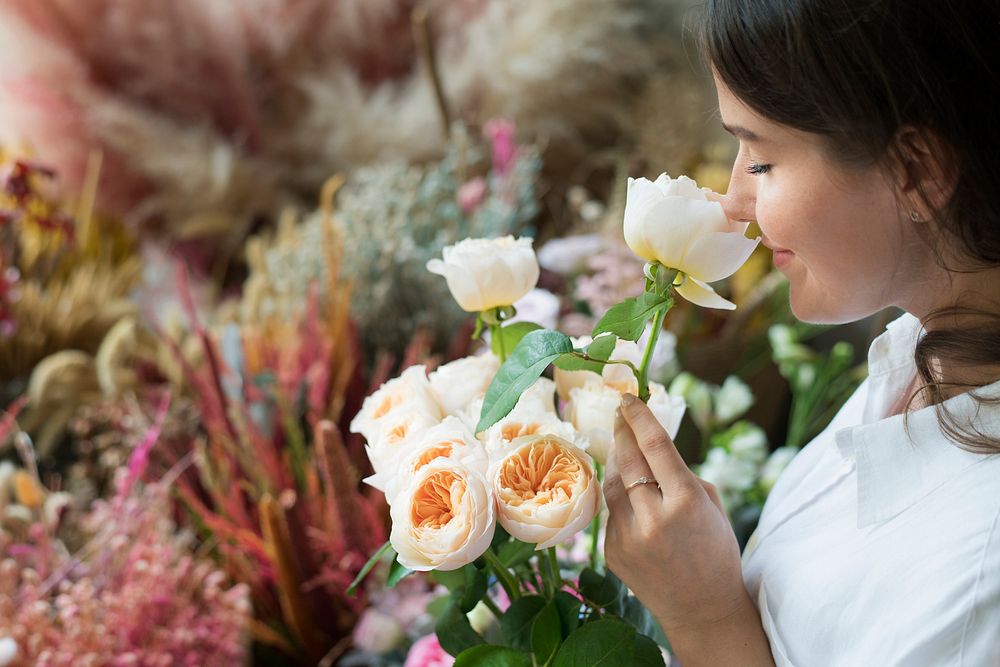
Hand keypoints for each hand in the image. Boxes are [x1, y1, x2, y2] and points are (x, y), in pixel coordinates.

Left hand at [603, 393, 749, 632]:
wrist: (703, 610)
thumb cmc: (715, 552)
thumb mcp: (711, 506)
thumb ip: (682, 474)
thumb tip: (649, 447)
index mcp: (685, 501)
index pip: (655, 444)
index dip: (639, 416)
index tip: (628, 398)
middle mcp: (653, 517)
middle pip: (627, 458)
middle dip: (621, 432)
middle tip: (618, 415)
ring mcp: (628, 536)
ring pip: (613, 484)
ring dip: (618, 465)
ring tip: (624, 452)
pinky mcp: (612, 551)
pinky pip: (612, 514)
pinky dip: (622, 503)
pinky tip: (635, 506)